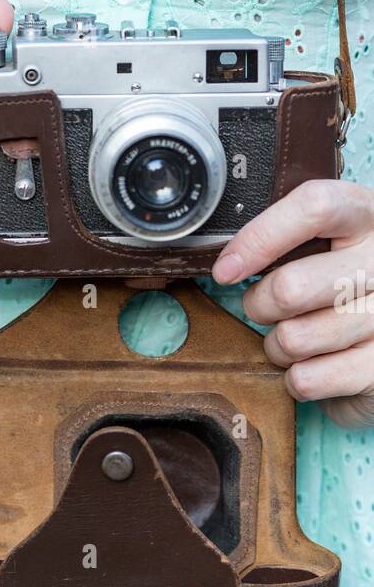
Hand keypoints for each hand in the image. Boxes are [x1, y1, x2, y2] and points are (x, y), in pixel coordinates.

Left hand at [212, 180, 373, 427]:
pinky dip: (297, 379)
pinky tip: (313, 364)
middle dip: (260, 306)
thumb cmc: (337, 283)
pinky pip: (308, 379)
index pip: (315, 207)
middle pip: (291, 288)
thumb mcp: (323, 244)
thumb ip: (286, 239)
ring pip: (294, 339)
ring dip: (278, 347)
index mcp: (365, 217)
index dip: (260, 239)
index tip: (226, 270)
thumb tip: (228, 263)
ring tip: (297, 337)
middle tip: (265, 308)